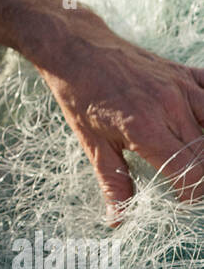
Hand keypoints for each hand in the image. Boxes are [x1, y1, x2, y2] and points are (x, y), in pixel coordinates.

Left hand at [35, 8, 203, 220]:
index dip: (193, 195)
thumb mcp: (91, 142)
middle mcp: (170, 107)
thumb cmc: (81, 95)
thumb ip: (112, 180)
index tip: (185, 202)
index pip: (190, 173)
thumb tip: (118, 219)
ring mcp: (181, 87)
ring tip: (198, 160)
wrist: (77, 48)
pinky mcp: (184, 73)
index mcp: (146, 129)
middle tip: (193, 186)